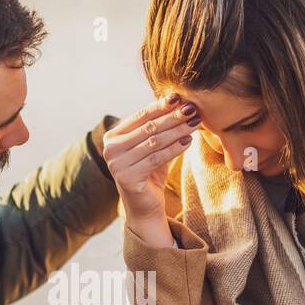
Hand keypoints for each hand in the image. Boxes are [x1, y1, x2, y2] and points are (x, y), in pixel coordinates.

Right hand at [101, 93, 199, 230]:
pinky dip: (174, 148)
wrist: (145, 207)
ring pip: (154, 142)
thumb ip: (158, 126)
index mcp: (112, 137)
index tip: (180, 97)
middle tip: (193, 109)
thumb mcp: (152, 146)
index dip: (161, 106)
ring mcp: (116, 164)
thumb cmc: (150, 172)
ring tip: (195, 123)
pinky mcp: (127, 178)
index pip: (140, 116)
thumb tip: (177, 100)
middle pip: (148, 128)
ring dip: (177, 130)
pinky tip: (188, 141)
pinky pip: (156, 158)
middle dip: (172, 117)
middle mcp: (110, 149)